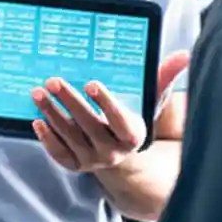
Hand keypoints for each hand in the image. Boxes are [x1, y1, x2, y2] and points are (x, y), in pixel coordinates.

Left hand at [31, 50, 190, 171]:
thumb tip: (183, 55)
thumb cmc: (131, 117)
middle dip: (70, 102)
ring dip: (53, 114)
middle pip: (89, 126)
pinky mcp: (76, 165)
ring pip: (70, 137)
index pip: (120, 121)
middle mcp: (113, 152)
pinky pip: (60, 154)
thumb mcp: (149, 100)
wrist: (120, 152)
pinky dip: (48, 139)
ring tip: (38, 92)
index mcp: (133, 135)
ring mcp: (93, 161)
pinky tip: (38, 120)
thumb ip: (162, 78)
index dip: (106, 103)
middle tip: (53, 80)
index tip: (91, 83)